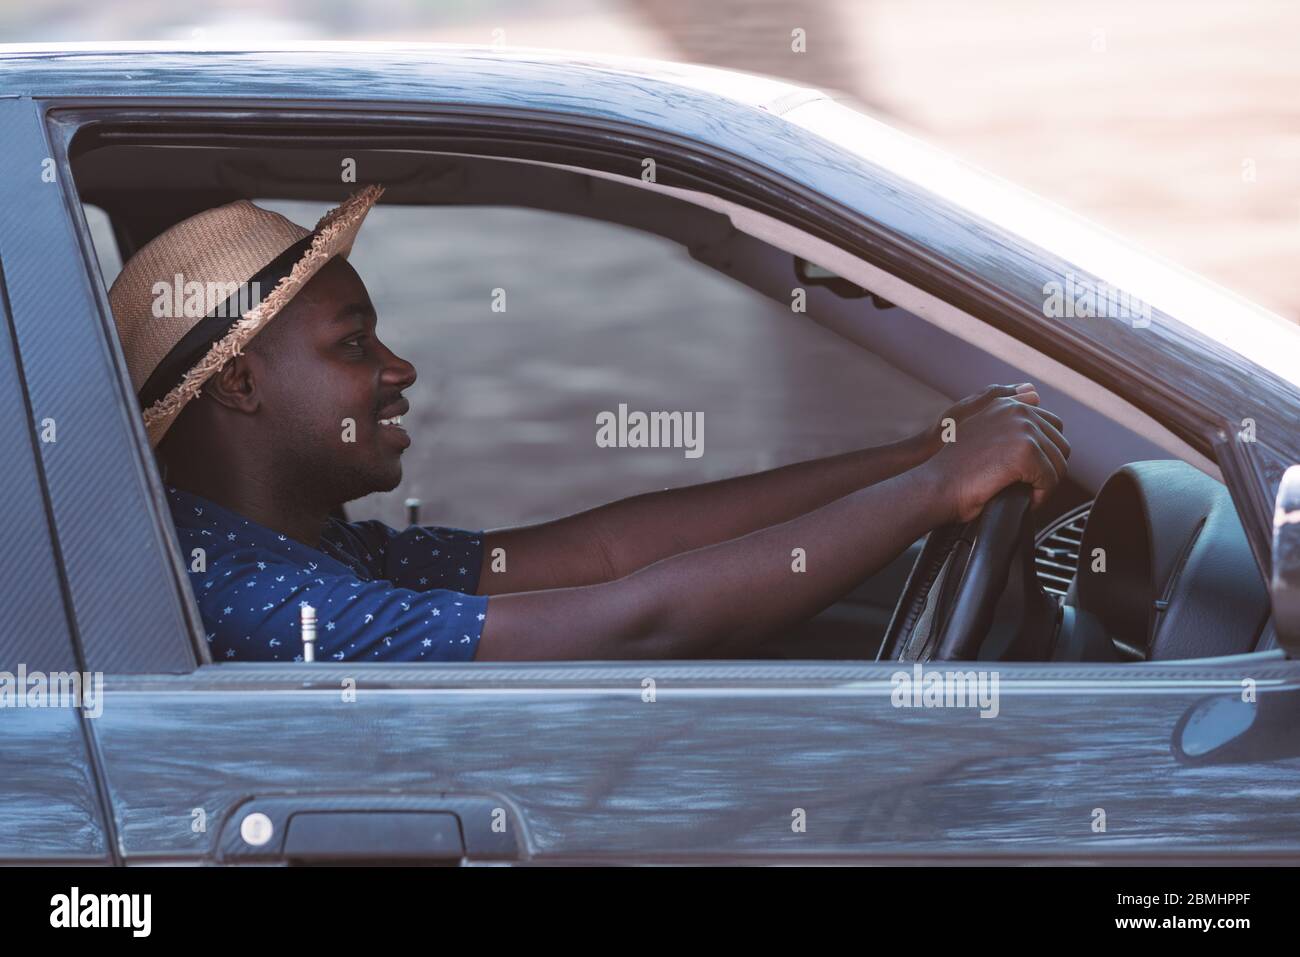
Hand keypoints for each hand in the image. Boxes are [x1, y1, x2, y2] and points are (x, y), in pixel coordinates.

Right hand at [922, 392, 1069, 522]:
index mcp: (1005, 404)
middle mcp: (1016, 410)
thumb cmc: (951, 468)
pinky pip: (1051, 479)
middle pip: (1060, 444)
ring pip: (1058, 463)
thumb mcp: (975, 431)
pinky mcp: (1025, 451)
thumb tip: (1034, 393)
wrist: (934, 486)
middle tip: (1028, 488)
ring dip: (1045, 485)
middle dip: (1048, 470)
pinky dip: (1042, 496)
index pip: (1051, 425)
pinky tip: (1025, 501)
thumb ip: (1004, 415)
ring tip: (1026, 496)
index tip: (1026, 473)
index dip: (1043, 455)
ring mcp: (1022, 429)